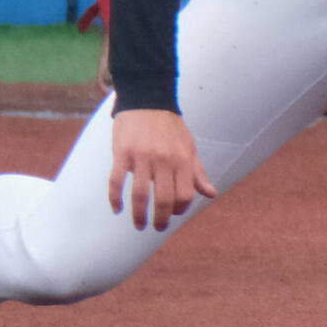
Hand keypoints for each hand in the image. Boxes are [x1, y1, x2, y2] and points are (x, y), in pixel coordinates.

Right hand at [107, 108, 216, 232]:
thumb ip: (198, 172)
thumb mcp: (189, 147)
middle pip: (163, 199)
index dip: (180, 209)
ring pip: (139, 195)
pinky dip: (114, 198)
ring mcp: (141, 156)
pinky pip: (116, 180)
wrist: (147, 99)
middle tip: (156, 227)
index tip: (174, 214)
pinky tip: (116, 208)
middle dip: (160, 219)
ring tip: (139, 225)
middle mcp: (163, 159)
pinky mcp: (122, 152)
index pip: (184, 195)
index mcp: (181, 159)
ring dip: (139, 215)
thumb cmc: (170, 127)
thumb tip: (211, 194)